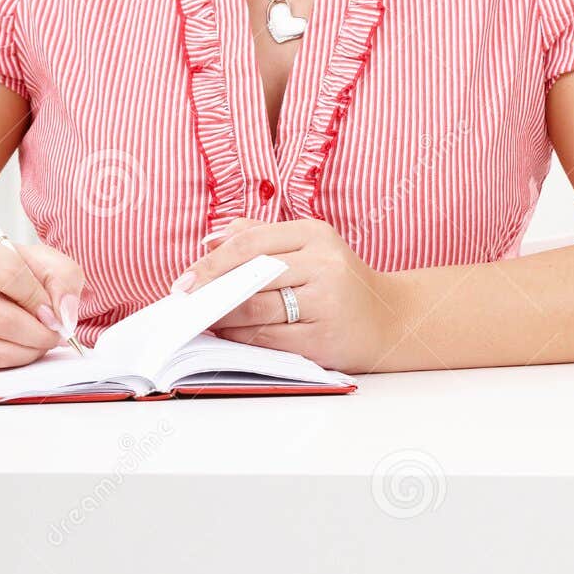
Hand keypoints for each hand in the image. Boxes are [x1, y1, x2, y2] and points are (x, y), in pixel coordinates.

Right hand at [0, 233, 84, 369]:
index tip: (56, 313)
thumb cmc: (5, 272)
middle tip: (56, 334)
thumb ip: (62, 278)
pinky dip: (13, 360)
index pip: (10, 274)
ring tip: (42, 342)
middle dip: (40, 333)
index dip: (40, 299)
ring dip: (29, 351)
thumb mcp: (40, 261)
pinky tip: (22, 348)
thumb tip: (64, 314)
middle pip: (2, 318)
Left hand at [178, 217, 396, 374]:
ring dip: (221, 318)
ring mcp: (326, 302)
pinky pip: (269, 339)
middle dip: (211, 292)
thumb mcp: (308, 246)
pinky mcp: (323, 338)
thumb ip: (260, 236)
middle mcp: (324, 264)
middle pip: (251, 277)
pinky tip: (226, 336)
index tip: (184, 280)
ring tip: (201, 319)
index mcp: (315, 234)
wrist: (389, 319)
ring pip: (256, 310)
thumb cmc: (337, 280)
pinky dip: (240, 339)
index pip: (251, 242)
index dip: (212, 262)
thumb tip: (210, 240)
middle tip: (183, 303)